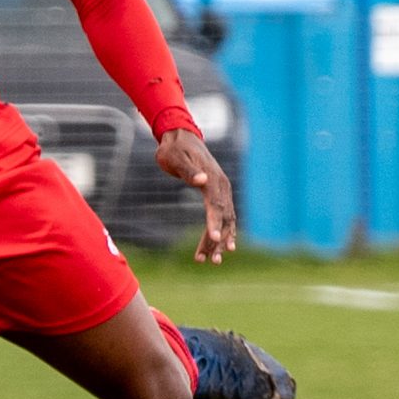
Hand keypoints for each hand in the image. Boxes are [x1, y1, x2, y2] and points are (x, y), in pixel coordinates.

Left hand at [156, 128, 236, 262]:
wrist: (180, 137)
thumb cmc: (174, 149)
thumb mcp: (176, 158)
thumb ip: (188, 171)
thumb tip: (202, 180)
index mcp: (213, 179)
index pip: (216, 205)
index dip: (215, 223)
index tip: (215, 238)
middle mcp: (221, 186)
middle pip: (223, 217)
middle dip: (218, 240)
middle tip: (212, 261)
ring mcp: (221, 190)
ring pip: (225, 220)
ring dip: (219, 241)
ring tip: (212, 261)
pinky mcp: (217, 194)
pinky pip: (222, 216)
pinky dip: (220, 231)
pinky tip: (216, 247)